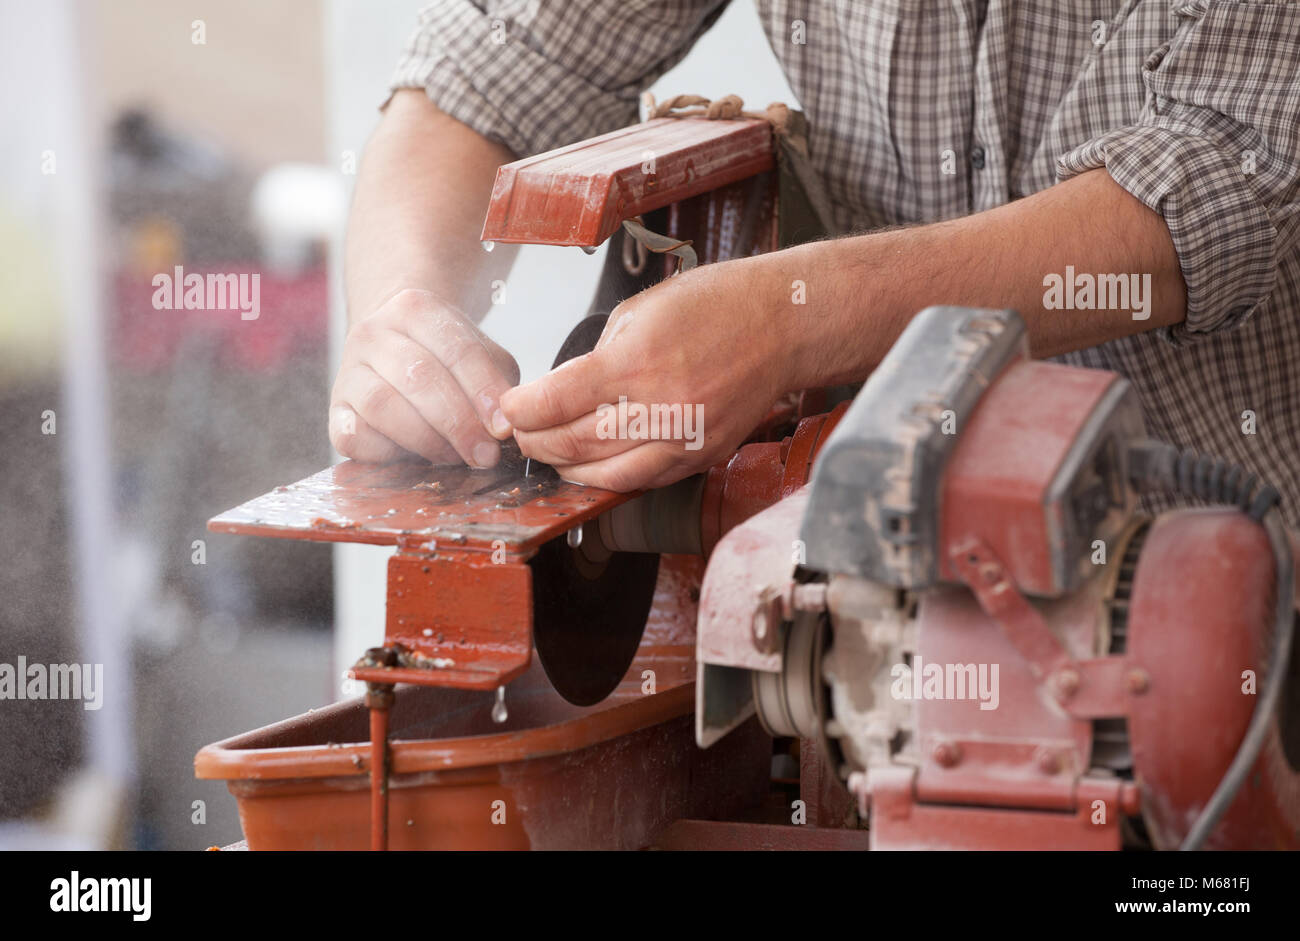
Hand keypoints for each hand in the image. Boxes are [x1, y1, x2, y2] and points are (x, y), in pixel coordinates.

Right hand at [329, 288, 518, 466]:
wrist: (393, 350)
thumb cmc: (446, 359)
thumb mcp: (480, 357)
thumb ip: (496, 384)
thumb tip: (504, 426)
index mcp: (415, 307)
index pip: (457, 350)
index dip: (483, 392)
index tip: (503, 428)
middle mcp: (373, 332)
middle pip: (419, 377)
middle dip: (458, 423)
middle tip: (484, 454)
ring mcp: (348, 370)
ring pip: (383, 406)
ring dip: (426, 440)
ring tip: (454, 456)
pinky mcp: (335, 409)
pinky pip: (354, 435)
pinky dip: (387, 452)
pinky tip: (413, 457)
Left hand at [499, 256, 794, 490]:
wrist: (781, 326)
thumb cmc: (714, 306)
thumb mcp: (640, 312)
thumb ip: (598, 355)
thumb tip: (562, 391)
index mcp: (636, 362)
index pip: (555, 403)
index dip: (520, 412)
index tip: (507, 410)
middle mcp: (660, 408)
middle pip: (573, 444)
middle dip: (536, 442)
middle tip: (521, 435)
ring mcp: (684, 439)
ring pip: (604, 476)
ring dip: (566, 469)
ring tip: (550, 454)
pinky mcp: (701, 458)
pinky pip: (642, 481)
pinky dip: (608, 478)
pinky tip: (590, 467)